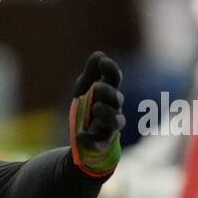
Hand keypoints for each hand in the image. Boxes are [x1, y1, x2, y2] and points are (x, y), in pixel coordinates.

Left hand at [68, 51, 124, 176]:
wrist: (82, 136)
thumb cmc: (87, 108)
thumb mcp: (83, 88)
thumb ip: (91, 72)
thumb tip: (99, 54)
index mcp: (109, 93)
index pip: (114, 80)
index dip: (111, 70)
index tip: (103, 62)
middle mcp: (113, 109)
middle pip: (117, 99)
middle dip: (108, 92)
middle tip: (96, 87)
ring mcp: (108, 128)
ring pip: (115, 122)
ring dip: (106, 113)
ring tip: (95, 108)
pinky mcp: (101, 144)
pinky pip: (100, 143)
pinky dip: (90, 140)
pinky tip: (79, 136)